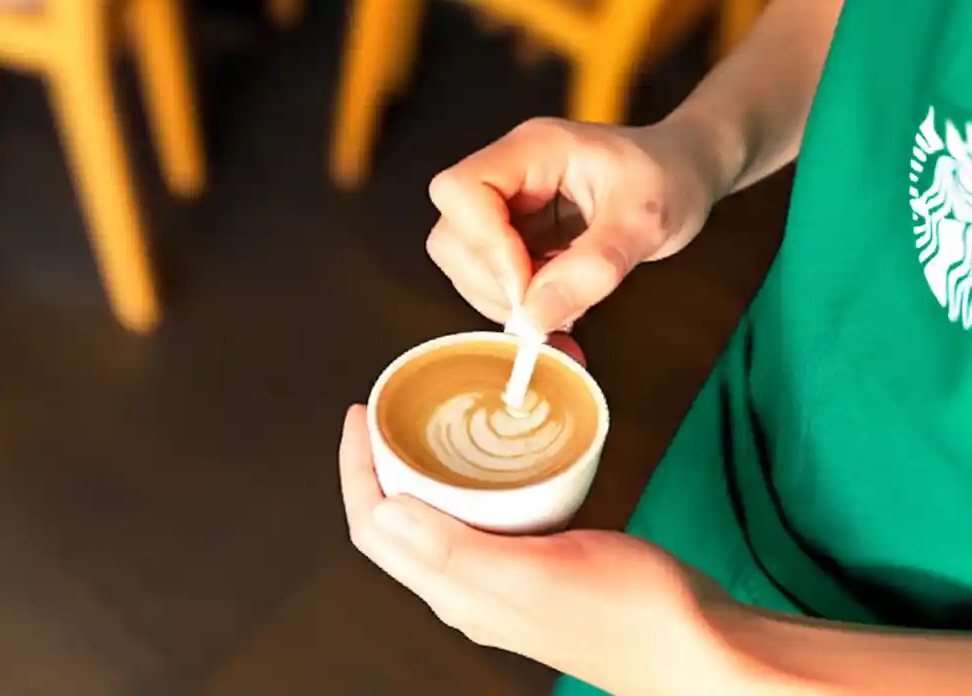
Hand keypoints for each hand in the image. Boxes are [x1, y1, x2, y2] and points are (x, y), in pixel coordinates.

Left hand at [339, 406, 735, 692]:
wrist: (700, 646)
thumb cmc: (629, 612)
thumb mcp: (535, 573)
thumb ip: (454, 549)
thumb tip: (382, 510)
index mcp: (456, 593)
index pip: (374, 529)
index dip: (354, 469)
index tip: (361, 412)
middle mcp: (469, 589)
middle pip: (398, 521)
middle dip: (381, 463)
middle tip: (390, 409)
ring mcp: (503, 579)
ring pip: (439, 516)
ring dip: (423, 468)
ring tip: (429, 421)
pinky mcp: (538, 564)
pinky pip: (486, 514)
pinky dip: (476, 475)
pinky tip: (499, 452)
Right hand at [426, 118, 722, 330]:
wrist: (688, 171)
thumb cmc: (673, 178)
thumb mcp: (647, 222)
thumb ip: (593, 269)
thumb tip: (532, 320)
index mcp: (531, 150)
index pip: (460, 190)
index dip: (483, 246)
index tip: (528, 287)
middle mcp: (508, 175)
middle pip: (452, 235)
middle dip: (495, 284)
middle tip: (550, 311)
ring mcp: (507, 208)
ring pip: (465, 265)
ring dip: (506, 302)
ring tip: (564, 314)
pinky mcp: (515, 238)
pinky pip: (492, 281)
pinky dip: (521, 310)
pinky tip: (561, 316)